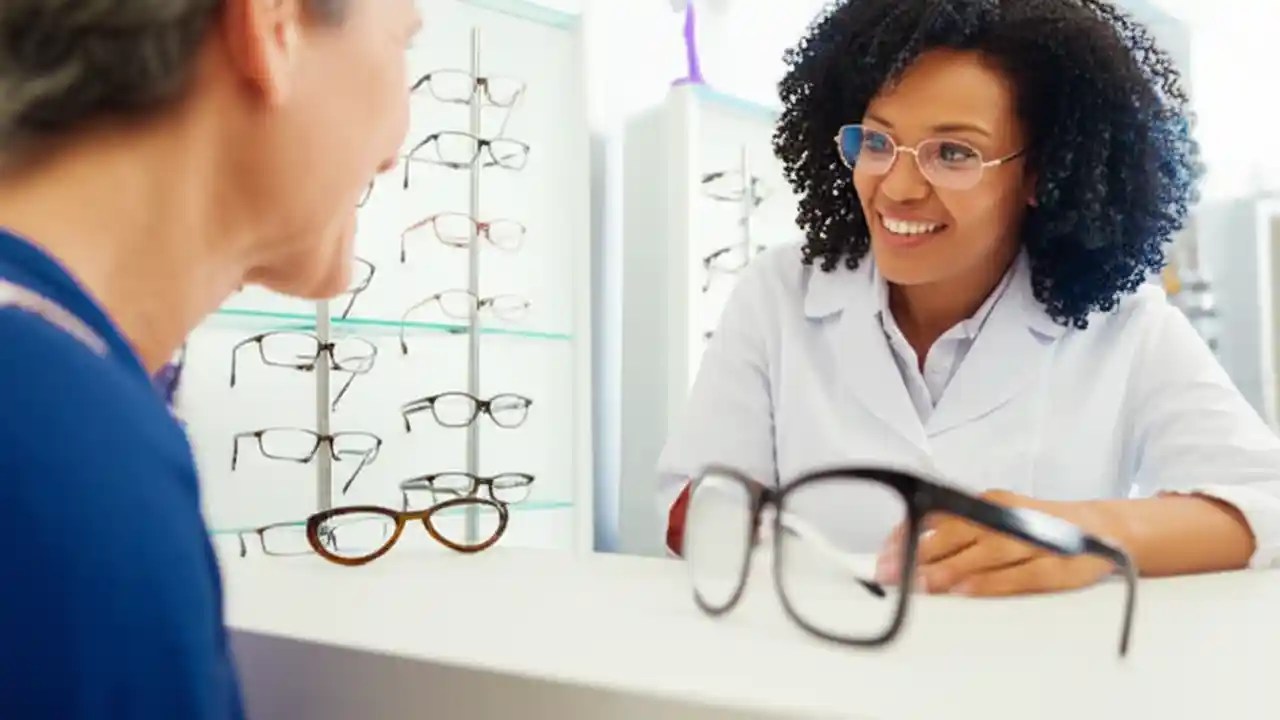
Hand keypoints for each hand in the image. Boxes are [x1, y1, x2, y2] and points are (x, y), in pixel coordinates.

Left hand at [874, 490, 1119, 596]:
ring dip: (951, 568)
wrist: (1104, 527)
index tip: (884, 555)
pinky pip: (1020, 574)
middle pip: (958, 532)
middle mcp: (1008, 516)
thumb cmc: (1038, 527)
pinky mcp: (1058, 565)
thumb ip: (957, 533)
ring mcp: (1034, 539)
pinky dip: (992, 583)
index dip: (909, 534)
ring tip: (922, 584)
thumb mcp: (996, 519)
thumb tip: (906, 552)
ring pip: (985, 552)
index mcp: (989, 503)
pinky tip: (967, 592)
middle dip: (921, 554)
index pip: (940, 514)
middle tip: (893, 574)